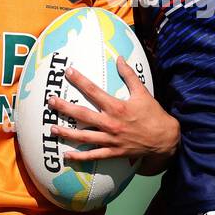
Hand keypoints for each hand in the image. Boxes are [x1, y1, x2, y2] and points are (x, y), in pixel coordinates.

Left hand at [48, 55, 178, 172]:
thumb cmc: (153, 114)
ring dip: (66, 133)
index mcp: (117, 107)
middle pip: (82, 115)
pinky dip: (80, 156)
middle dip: (64, 107)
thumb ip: (129, 75)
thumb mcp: (143, 92)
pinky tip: (66, 156)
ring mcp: (110, 139)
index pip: (94, 91)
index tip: (68, 72)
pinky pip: (93, 155)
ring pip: (84, 136)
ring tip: (51, 128)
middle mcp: (111, 123)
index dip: (80, 81)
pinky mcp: (113, 152)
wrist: (164, 139)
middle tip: (50, 101)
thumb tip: (119, 58)